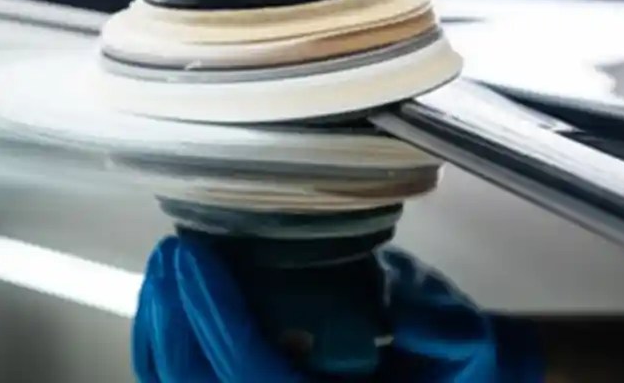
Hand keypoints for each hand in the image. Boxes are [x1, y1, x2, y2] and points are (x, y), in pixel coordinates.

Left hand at [133, 236, 544, 381]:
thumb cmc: (454, 356)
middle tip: (174, 252)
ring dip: (160, 329)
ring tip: (164, 267)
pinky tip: (164, 296)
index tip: (196, 256)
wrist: (459, 380)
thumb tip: (403, 317)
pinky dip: (163, 343)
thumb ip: (442, 327)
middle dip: (174, 319)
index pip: (256, 378)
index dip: (218, 321)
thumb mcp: (464, 336)